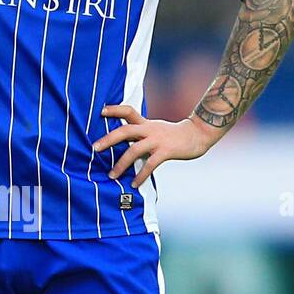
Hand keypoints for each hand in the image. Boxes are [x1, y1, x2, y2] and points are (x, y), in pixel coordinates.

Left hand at [92, 105, 218, 187]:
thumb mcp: (156, 129)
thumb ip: (141, 133)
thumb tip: (122, 141)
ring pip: (134, 150)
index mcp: (146, 123)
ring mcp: (157, 140)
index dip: (114, 110)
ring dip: (121, 164)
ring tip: (112, 175)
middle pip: (125, 131)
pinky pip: (150, 164)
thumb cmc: (174, 135)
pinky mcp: (166, 151)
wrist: (198, 135)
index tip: (100, 111)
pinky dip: (140, 175)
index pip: (128, 111)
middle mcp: (150, 130)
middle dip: (108, 139)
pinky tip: (134, 184)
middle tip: (95, 148)